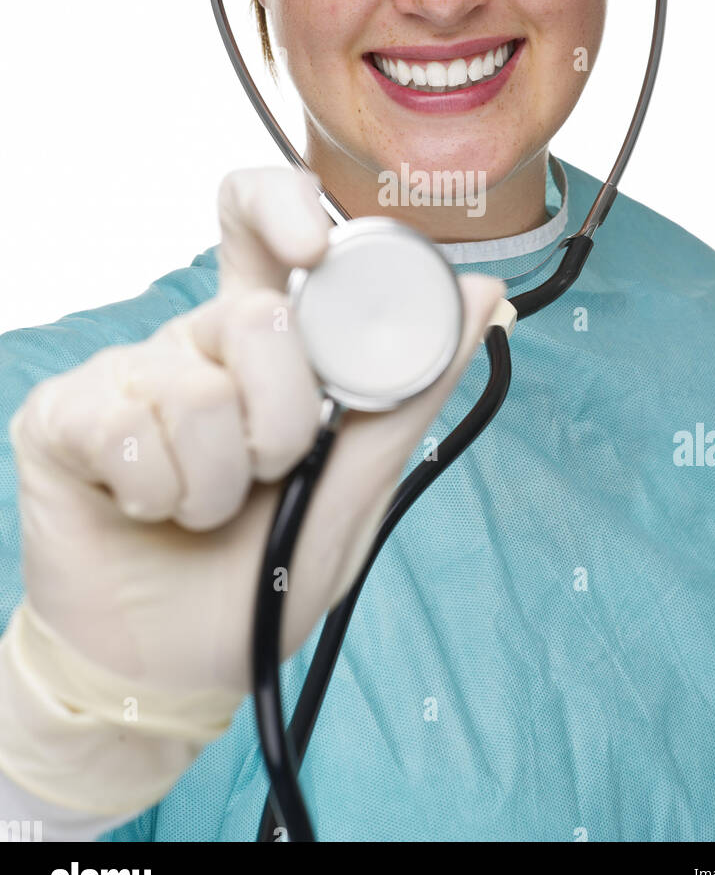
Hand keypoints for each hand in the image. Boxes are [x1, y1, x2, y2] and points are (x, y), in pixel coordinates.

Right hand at [0, 166, 503, 812]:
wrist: (175, 667)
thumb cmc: (266, 571)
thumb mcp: (358, 486)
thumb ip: (413, 391)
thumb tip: (487, 293)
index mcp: (266, 344)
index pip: (260, 220)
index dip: (283, 207)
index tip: (314, 252)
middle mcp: (196, 345)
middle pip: (252, 315)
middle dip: (287, 420)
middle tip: (274, 471)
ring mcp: (127, 376)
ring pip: (197, 391)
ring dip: (222, 484)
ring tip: (207, 512)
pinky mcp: (65, 415)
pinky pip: (128, 429)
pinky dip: (159, 494)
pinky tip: (149, 511)